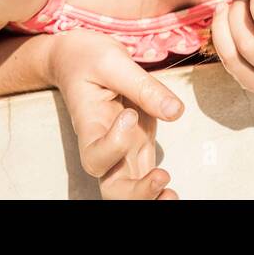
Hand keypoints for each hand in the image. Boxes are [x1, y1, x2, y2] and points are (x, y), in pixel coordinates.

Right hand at [46, 28, 184, 199]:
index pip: (95, 155)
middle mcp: (103, 144)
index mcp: (89, 125)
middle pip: (110, 186)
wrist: (77, 57)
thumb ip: (144, 86)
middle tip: (162, 176)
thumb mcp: (114, 62)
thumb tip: (175, 111)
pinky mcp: (137, 144)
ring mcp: (121, 148)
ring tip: (173, 196)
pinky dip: (157, 189)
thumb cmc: (88, 57)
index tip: (128, 114)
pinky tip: (173, 194)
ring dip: (148, 197)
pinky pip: (145, 175)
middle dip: (135, 193)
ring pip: (128, 188)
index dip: (114, 145)